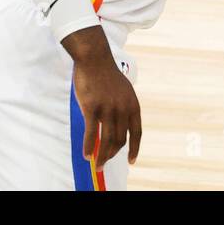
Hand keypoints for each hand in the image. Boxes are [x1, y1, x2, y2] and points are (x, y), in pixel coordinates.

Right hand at [68, 31, 142, 170]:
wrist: (94, 58)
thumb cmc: (106, 74)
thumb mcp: (123, 91)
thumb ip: (123, 108)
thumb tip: (118, 127)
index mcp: (133, 104)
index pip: (137, 132)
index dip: (135, 149)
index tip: (131, 161)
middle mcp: (123, 108)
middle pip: (120, 139)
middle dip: (113, 154)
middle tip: (105, 163)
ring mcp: (108, 108)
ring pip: (106, 140)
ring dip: (102, 156)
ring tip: (98, 165)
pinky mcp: (92, 108)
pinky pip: (91, 133)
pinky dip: (88, 146)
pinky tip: (86, 155)